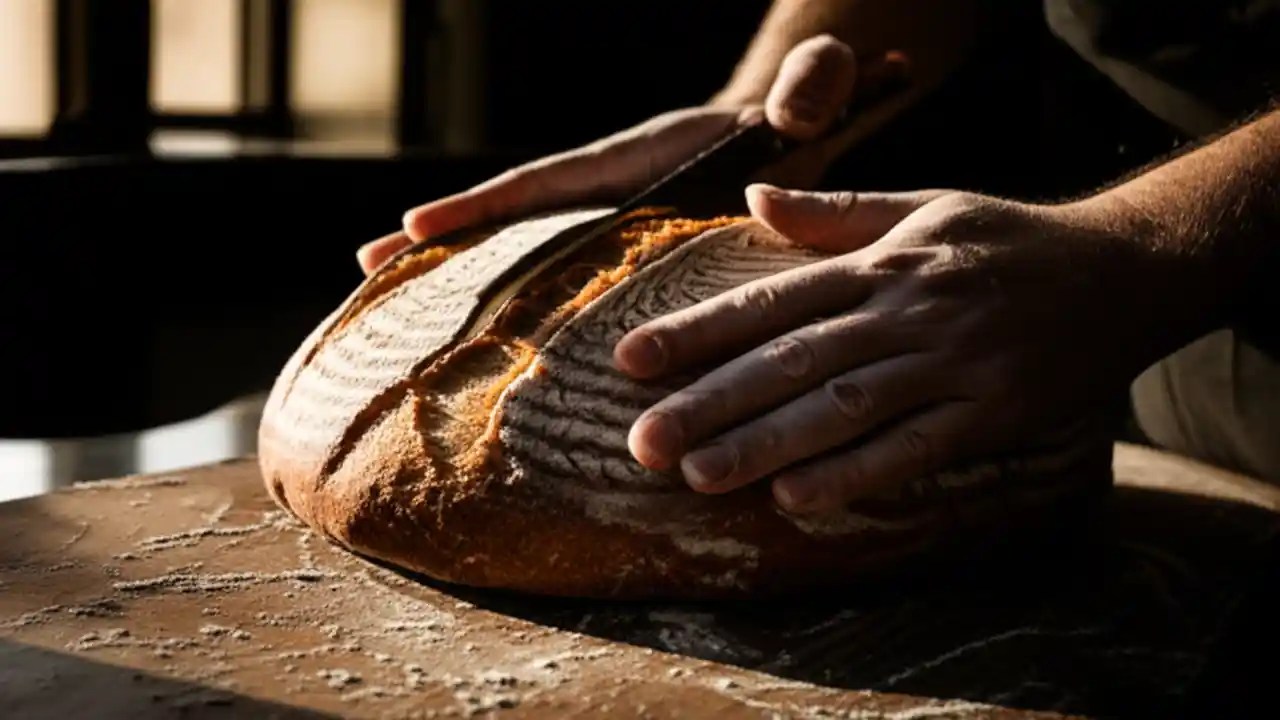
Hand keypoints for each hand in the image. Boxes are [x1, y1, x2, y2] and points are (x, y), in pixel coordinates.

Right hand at [356, 35, 899, 274]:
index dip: (485, 204)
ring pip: (523, 248)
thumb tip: (795, 111)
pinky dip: (510, 297)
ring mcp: (609, 220)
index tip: (415, 225)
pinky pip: (558, 274)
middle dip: (442, 239)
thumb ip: (809, 90)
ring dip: (458, 275)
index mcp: (634, 158)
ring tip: (382, 305)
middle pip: (511, 215)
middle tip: (365, 267)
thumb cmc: (794, 111)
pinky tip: (471, 336)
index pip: (550, 182)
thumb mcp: (808, 93)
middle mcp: (607, 187)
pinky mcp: (621, 249)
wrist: (789, 129)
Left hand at [614, 185, 1171, 513]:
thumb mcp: (923, 205)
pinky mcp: (992, 414)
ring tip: (697, 475)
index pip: (772, 299)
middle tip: (643, 442)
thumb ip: (834, 211)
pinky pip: (914, 449)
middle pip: (792, 361)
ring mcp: (950, 366)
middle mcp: (905, 313)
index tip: (633, 360)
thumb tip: (754, 194)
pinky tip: (796, 500)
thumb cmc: (1008, 240)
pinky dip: (854, 474)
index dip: (699, 331)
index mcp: (881, 265)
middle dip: (712, 401)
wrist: (1123, 271)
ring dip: (766, 443)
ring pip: (843, 409)